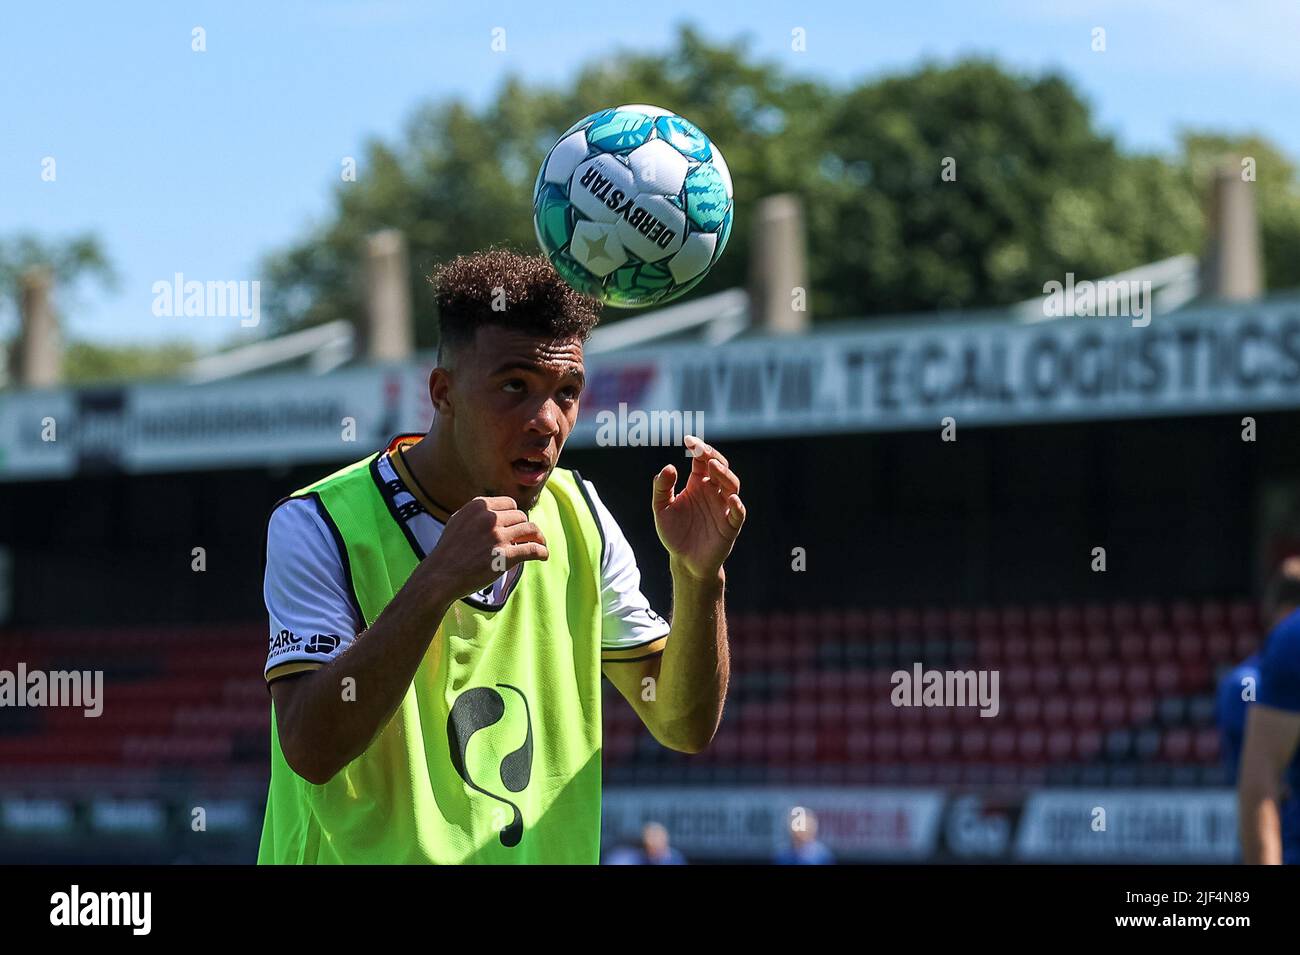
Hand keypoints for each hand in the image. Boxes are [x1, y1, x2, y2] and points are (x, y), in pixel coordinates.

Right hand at [418, 496, 547, 602]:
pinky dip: (542, 552)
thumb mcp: (459, 521)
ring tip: (540, 545)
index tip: (516, 526)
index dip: (514, 516)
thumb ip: (478, 512)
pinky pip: (533, 549)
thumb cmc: (449, 551)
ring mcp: (498, 536)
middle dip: (524, 527)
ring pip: (530, 530)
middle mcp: (490, 518)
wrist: (440, 575)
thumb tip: (499, 510)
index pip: (510, 504)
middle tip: (526, 539)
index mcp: (479, 506)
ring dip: (538, 537)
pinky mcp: (505, 556)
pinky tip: (544, 556)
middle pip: (521, 516)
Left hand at [652, 436, 745, 581]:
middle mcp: (713, 492)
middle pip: (720, 468)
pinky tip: (731, 499)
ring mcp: (723, 508)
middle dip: (713, 457)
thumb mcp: (661, 508)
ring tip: (713, 465)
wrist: (685, 561)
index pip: (702, 460)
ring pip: (732, 485)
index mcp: (698, 484)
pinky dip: (737, 505)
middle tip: (701, 450)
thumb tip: (669, 467)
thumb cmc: (674, 533)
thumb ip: (662, 488)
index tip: (688, 440)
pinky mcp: (730, 526)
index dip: (698, 448)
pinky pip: (738, 513)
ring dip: (724, 474)